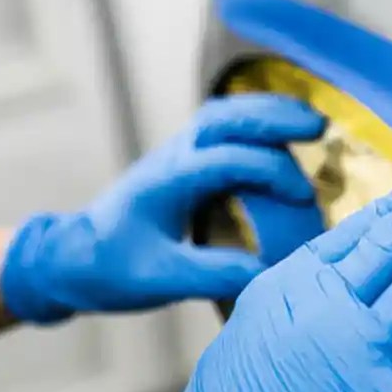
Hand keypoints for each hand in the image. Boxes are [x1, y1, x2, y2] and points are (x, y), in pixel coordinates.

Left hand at [0, 94, 324, 322]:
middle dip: (275, 117)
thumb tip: (270, 273)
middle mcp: (172, 157)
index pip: (229, 161)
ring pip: (224, 113)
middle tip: (319, 126)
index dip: (272, 173)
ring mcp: (175, 152)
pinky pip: (222, 124)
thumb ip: (215, 274)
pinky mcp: (182, 158)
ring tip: (311, 121)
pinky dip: (256, 119)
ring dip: (268, 111)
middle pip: (225, 117)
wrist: (72, 257)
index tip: (306, 199)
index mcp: (167, 182)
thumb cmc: (111, 269)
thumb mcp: (161, 281)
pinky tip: (283, 131)